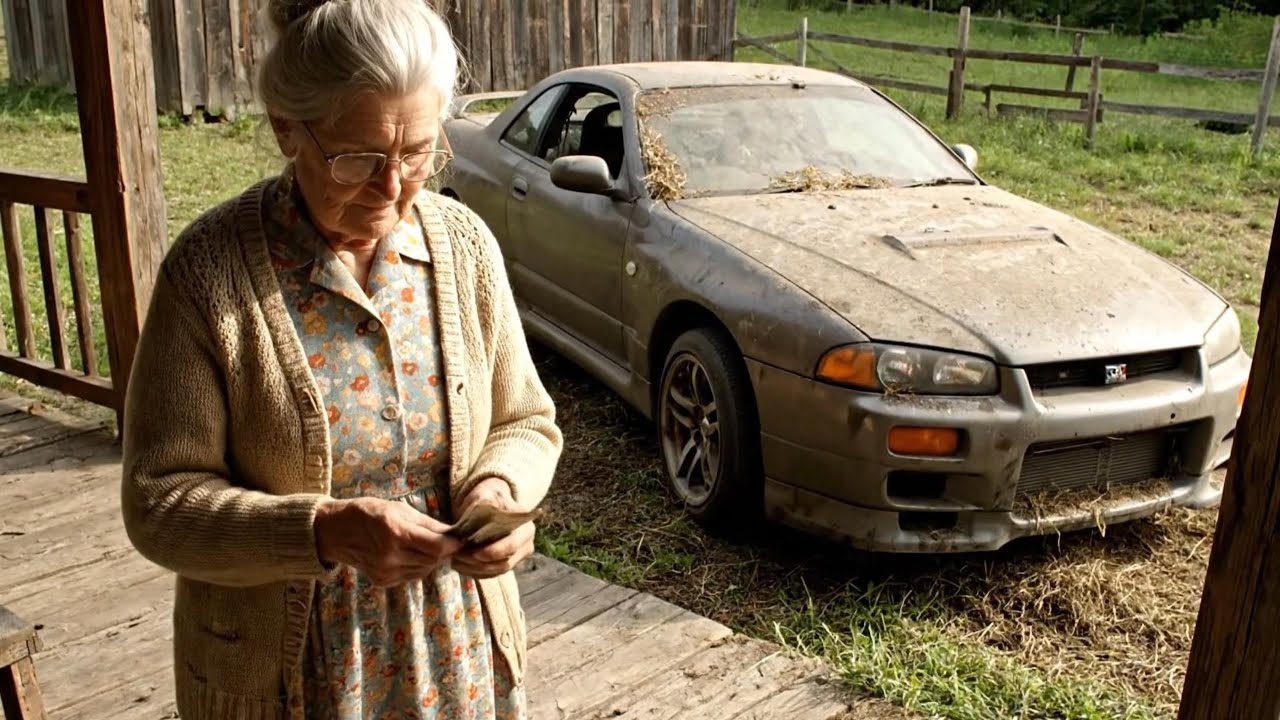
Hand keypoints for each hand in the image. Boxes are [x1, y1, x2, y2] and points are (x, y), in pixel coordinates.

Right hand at [314, 497, 462, 586]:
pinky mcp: (382, 581)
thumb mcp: (399, 509)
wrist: (335, 531)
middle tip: (445, 540)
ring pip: (425, 570)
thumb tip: (454, 533)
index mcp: (396, 533)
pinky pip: (411, 576)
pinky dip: (417, 566)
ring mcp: (386, 572)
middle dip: (444, 551)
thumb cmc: (368, 513)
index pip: (438, 547)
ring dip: (431, 559)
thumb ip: (428, 524)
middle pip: (434, 560)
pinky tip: (410, 554)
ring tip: (425, 545)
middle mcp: (391, 556)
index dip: (454, 544)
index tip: (460, 538)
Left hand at [450, 477, 536, 578]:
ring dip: (474, 569)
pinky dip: (474, 572)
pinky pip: (491, 574)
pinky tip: (459, 565)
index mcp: (525, 526)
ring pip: (496, 571)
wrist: (492, 505)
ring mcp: (517, 557)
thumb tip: (481, 508)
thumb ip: (485, 500)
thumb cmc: (490, 498)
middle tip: (458, 557)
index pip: (513, 545)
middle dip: (479, 563)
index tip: (474, 553)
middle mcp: (526, 544)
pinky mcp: (505, 564)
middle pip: (504, 562)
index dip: (494, 551)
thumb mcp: (488, 494)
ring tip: (455, 561)